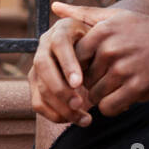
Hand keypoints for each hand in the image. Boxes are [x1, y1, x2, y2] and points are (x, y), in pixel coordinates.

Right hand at [29, 6, 119, 126]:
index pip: (60, 43)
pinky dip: (55, 115)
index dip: (67, 64)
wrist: (95, 51)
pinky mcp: (37, 83)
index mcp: (63, 28)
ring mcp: (38, 64)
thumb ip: (107, 43)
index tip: (79, 83)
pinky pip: (38, 102)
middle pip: (43, 66)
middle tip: (79, 104)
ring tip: (85, 118)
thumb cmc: (106, 44)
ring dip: (60, 106)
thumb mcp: (108, 37)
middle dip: (60, 88)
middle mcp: (46, 43)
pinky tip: (76, 119)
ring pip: (40, 87)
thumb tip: (111, 55)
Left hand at [53, 2, 148, 117]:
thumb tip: (55, 7)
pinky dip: (113, 107)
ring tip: (119, 87)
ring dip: (104, 96)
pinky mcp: (136, 88)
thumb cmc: (147, 32)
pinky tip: (123, 98)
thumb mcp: (117, 17)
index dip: (81, 68)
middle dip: (93, 83)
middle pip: (83, 79)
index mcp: (102, 31)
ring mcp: (123, 69)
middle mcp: (110, 49)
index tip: (95, 68)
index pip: (73, 59)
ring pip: (94, 95)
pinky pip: (109, 107)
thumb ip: (84, 14)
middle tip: (111, 79)